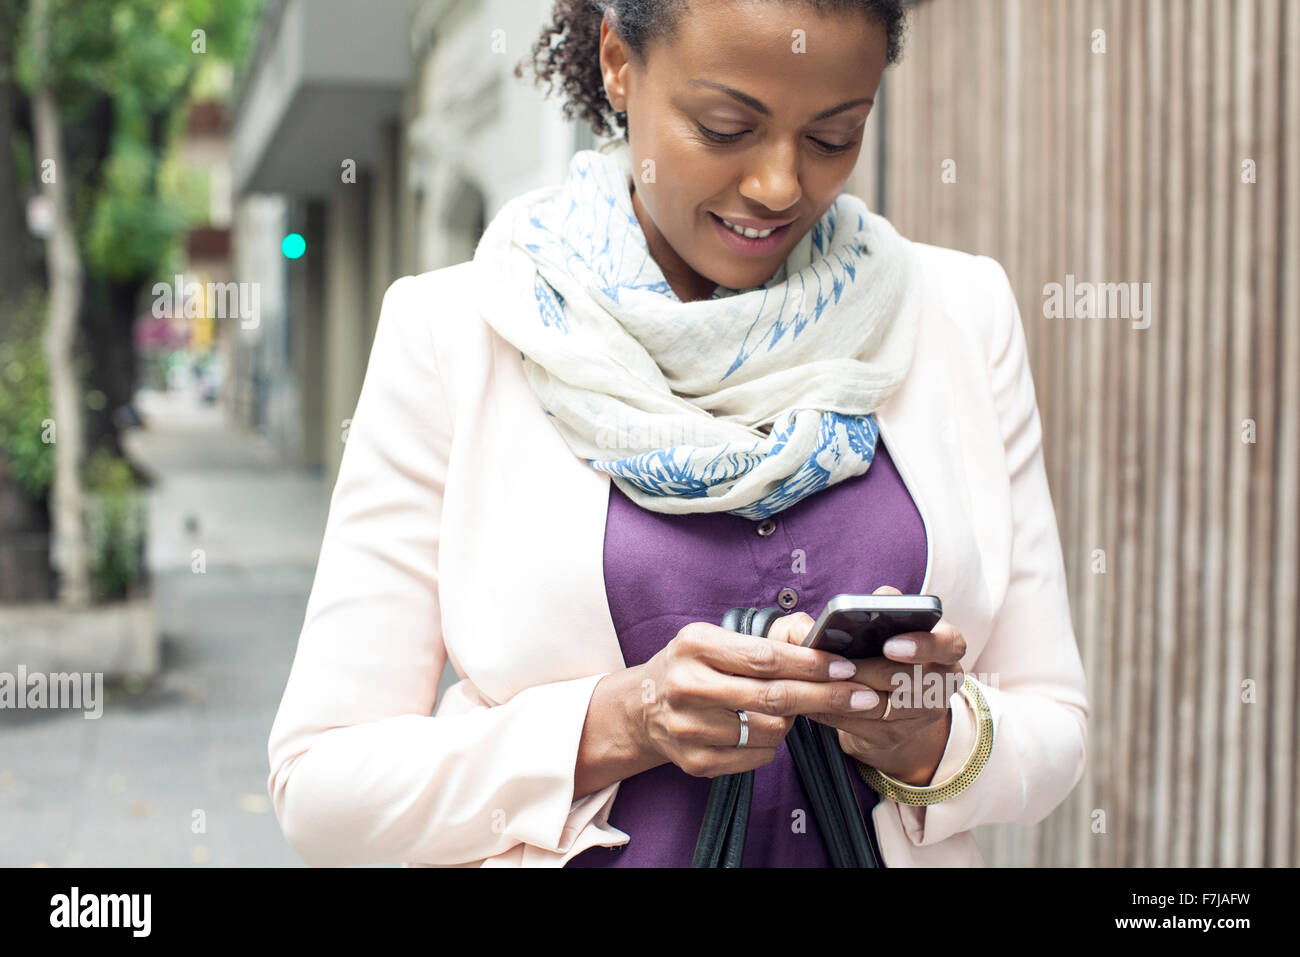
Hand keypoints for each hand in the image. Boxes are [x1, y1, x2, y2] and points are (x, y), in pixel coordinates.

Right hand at [632, 615, 871, 778]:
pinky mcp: (695, 762)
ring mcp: (689, 728)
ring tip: (789, 708)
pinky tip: (764, 728)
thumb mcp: (721, 637)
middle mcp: (687, 686)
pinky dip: (773, 744)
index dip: (811, 664)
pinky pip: (758, 757)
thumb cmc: (695, 666)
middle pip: (773, 697)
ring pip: (770, 731)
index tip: (846, 667)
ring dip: (793, 721)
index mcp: (695, 645)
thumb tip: (819, 634)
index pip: (765, 657)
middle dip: (826, 696)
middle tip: (864, 695)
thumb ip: (772, 635)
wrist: (645, 707)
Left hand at [774, 586, 966, 785]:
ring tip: (823, 680)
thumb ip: (887, 607)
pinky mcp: (896, 736)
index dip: (922, 646)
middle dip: (871, 672)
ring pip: (886, 708)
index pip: (950, 645)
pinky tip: (817, 702)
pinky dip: (838, 714)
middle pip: (911, 681)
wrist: (886, 695)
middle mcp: (943, 682)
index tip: (890, 645)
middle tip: (842, 665)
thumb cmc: (886, 645)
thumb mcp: (891, 621)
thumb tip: (870, 605)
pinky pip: (865, 728)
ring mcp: (922, 714)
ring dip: (851, 693)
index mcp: (946, 648)